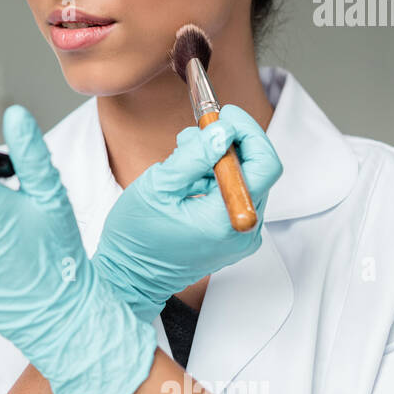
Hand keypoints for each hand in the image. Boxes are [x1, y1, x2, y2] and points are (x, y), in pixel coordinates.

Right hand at [93, 104, 283, 320]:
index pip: (264, 164)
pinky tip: (188, 180)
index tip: (225, 115)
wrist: (129, 277)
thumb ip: (195, 156)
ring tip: (181, 160)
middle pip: (256, 171)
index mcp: (228, 220)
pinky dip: (215, 179)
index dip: (248, 132)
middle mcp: (244, 231)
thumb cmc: (136, 237)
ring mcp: (240, 237)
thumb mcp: (158, 187)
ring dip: (217, 161)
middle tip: (197, 131)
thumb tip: (223, 130)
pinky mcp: (232, 237)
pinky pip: (234, 197)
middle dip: (228, 144)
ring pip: (244, 181)